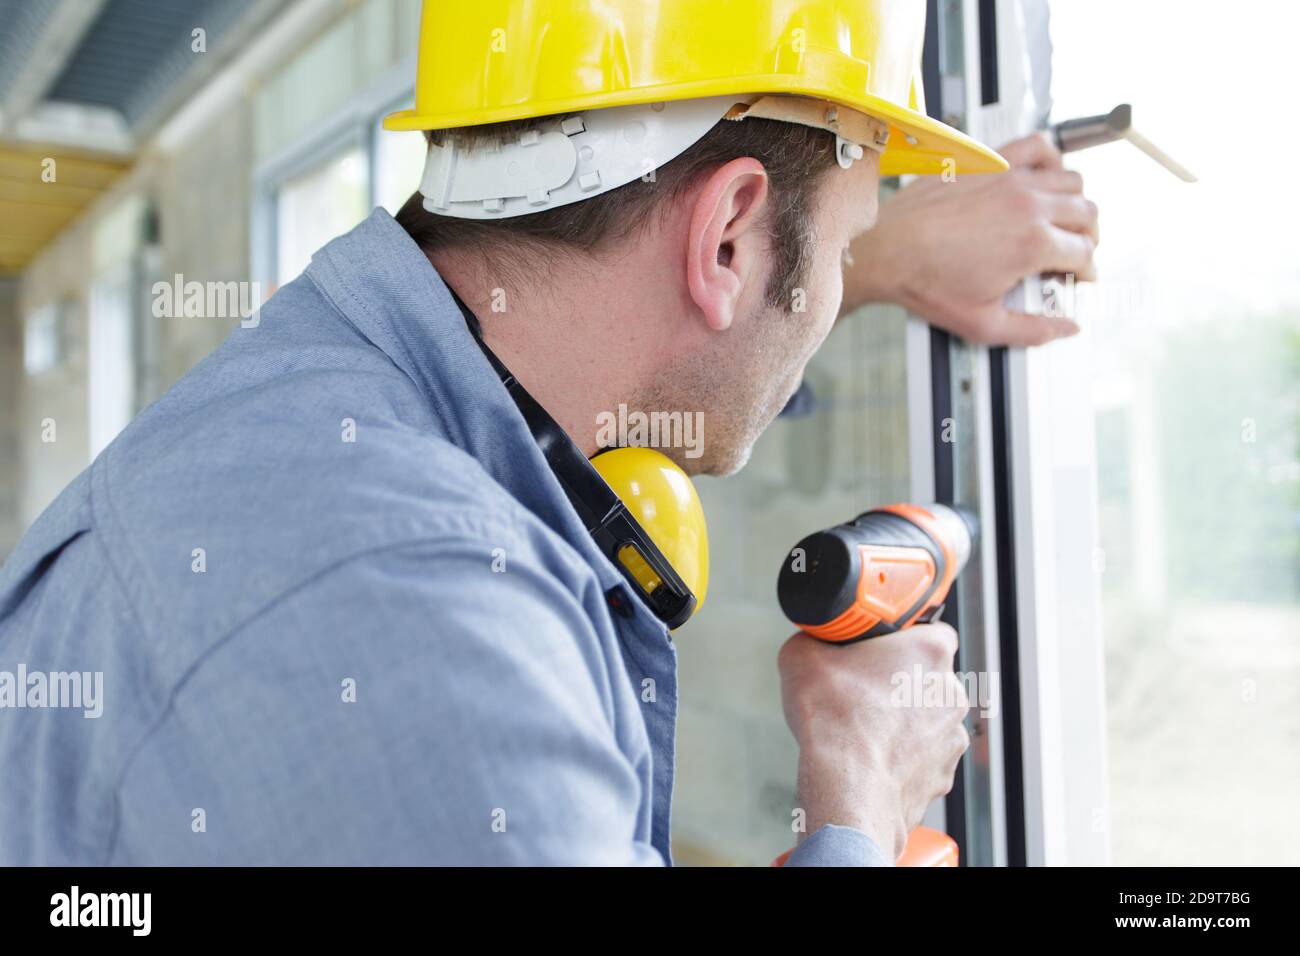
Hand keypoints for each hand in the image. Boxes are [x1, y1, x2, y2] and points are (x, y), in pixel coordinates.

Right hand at [778, 624, 970, 858]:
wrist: (846, 787)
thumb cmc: (834, 719)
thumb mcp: (802, 655)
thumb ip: (814, 638)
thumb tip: (811, 641)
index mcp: (930, 652)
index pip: (932, 630)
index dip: (904, 639)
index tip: (880, 648)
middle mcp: (951, 692)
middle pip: (928, 678)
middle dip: (900, 683)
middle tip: (862, 690)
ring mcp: (951, 737)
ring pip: (927, 720)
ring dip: (903, 722)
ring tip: (863, 729)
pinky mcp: (942, 775)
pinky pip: (923, 757)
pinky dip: (902, 757)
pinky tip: (871, 757)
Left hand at [842, 132, 1098, 345]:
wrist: (886, 250)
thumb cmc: (924, 282)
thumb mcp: (983, 324)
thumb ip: (1033, 330)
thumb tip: (1066, 328)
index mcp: (1033, 245)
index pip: (1085, 254)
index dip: (1086, 271)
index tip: (1078, 277)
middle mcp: (1028, 206)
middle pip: (1087, 214)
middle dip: (1088, 238)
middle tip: (1075, 253)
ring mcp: (1010, 179)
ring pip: (1072, 181)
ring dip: (1076, 202)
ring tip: (1064, 221)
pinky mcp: (990, 163)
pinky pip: (1037, 146)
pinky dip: (1051, 158)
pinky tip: (1045, 176)